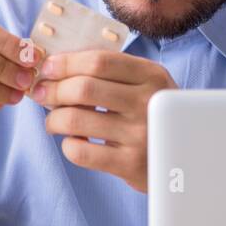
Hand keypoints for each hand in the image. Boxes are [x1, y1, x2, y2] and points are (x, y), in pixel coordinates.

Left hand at [30, 49, 176, 191]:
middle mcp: (147, 103)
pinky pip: (80, 152)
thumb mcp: (147, 84)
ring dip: (53, 119)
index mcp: (152, 76)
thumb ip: (113, 71)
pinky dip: (68, 145)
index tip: (47, 68)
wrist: (185, 157)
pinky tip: (74, 142)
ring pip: (75, 119)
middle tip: (41, 94)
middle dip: (52, 89)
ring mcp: (140, 135)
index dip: (65, 63)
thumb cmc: (153, 115)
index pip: (99, 61)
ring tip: (53, 121)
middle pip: (83, 88)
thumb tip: (57, 64)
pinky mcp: (129, 164)